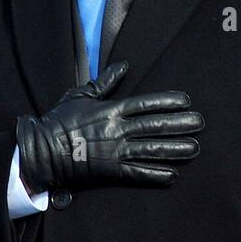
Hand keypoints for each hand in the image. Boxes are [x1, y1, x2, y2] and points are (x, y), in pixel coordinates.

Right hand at [16, 61, 203, 191]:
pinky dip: (155, 174)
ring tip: (194, 149)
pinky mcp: (110, 170)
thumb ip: (105, 83)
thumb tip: (123, 66)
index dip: (167, 101)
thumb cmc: (59, 121)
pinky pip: (137, 172)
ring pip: (151, 149)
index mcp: (111, 110)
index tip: (186, 101)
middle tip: (200, 124)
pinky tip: (172, 175)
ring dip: (174, 149)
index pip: (145, 103)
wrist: (40, 149)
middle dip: (179, 124)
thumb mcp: (81, 95)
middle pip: (155, 125)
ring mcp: (114, 150)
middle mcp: (117, 129)